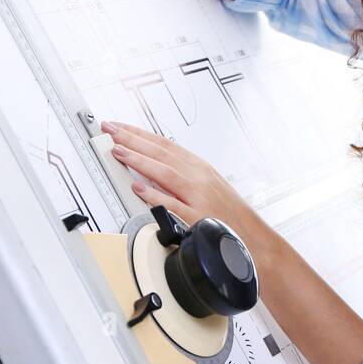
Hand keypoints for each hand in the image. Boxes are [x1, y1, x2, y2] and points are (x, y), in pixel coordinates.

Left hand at [101, 120, 279, 264]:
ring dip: (139, 160)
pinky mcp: (198, 217)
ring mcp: (198, 196)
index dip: (139, 134)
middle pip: (162, 153)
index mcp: (199, 167)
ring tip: (118, 151)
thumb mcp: (207, 184)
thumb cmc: (229, 212)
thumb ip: (180, 174)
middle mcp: (199, 177)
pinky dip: (154, 194)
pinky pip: (172, 204)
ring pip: (165, 172)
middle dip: (132, 140)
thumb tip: (150, 167)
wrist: (251, 236)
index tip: (119, 127)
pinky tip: (138, 188)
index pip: (164, 144)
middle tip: (110, 131)